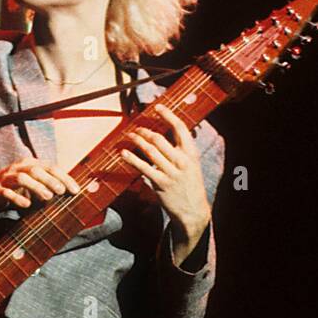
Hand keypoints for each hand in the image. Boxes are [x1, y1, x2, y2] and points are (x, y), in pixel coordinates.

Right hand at [0, 158, 80, 209]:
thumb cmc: (11, 190)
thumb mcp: (30, 184)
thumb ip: (46, 185)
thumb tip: (69, 193)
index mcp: (28, 164)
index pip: (50, 167)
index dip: (64, 177)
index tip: (76, 190)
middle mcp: (17, 168)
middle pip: (37, 170)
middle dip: (52, 180)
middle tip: (63, 192)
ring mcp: (5, 178)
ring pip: (22, 178)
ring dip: (37, 187)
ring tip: (48, 198)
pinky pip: (6, 192)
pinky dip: (17, 198)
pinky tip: (26, 205)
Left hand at [119, 104, 210, 249]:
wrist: (193, 210)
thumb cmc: (190, 185)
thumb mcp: (192, 165)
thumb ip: (181, 150)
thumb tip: (168, 133)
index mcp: (191, 153)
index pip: (180, 128)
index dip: (168, 115)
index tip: (157, 106)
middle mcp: (182, 161)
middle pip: (159, 138)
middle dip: (144, 130)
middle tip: (136, 127)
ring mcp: (171, 172)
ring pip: (150, 151)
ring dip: (137, 141)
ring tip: (129, 135)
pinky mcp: (160, 184)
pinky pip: (143, 168)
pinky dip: (132, 159)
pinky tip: (124, 153)